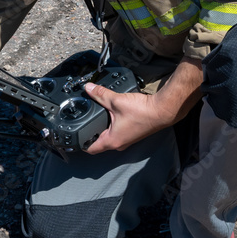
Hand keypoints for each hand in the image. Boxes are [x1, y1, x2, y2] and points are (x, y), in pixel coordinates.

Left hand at [83, 57, 202, 153]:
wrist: (163, 110)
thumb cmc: (143, 111)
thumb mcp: (116, 101)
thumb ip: (100, 94)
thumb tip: (88, 88)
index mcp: (112, 141)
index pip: (90, 149)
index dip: (80, 143)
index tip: (73, 137)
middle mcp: (119, 144)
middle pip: (99, 143)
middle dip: (90, 135)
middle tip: (81, 124)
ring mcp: (127, 139)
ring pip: (109, 137)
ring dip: (102, 129)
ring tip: (94, 118)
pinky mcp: (133, 133)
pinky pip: (118, 132)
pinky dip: (112, 126)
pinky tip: (111, 115)